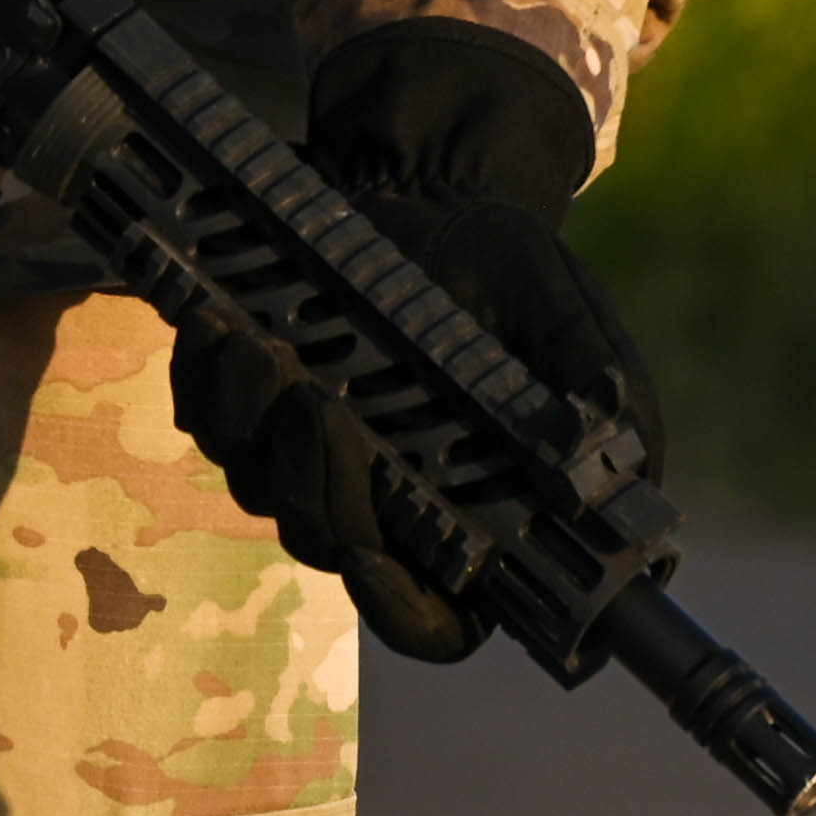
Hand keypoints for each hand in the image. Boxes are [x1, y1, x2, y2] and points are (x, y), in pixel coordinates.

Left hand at [174, 20, 658, 662]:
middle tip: (324, 408)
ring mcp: (303, 455)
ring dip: (256, 427)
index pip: (429, 618)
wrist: (438, 197)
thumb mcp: (570, 328)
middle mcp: (379, 505)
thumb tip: (607, 464)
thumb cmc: (516, 281)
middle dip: (320, 485)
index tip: (371, 558)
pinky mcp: (246, 397)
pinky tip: (220, 325)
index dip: (396, 608)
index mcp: (467, 521)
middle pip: (330, 543)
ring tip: (264, 349)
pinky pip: (208, 415)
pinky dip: (209, 379)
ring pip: (260, 486)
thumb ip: (598, 402)